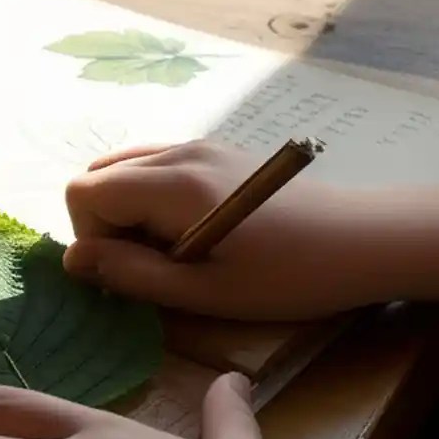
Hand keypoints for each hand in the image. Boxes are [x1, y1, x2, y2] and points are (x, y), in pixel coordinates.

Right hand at [62, 139, 377, 320]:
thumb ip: (133, 275)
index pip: (83, 192)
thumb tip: (73, 260)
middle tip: (151, 265)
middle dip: (104, 225)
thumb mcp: (207, 292)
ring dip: (126, 212)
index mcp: (172, 183)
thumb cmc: (290, 275)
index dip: (91, 239)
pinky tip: (191, 230)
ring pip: (122, 167)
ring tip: (171, 250)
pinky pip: (153, 165)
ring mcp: (198, 145)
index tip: (132, 273)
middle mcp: (178, 151)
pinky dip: (149, 197)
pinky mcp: (215, 151)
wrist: (364, 238)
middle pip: (97, 175)